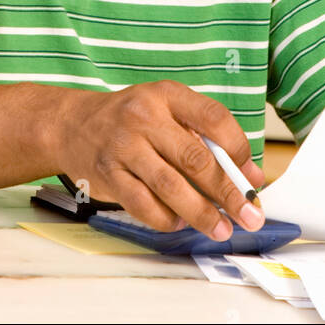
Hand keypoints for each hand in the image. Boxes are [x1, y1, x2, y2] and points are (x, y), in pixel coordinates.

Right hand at [54, 80, 266, 239]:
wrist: (73, 124)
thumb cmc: (130, 119)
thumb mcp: (167, 111)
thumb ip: (207, 137)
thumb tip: (250, 175)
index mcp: (167, 95)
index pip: (214, 118)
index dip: (239, 149)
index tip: (252, 175)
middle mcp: (144, 117)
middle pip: (195, 158)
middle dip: (228, 192)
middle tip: (249, 215)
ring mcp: (124, 146)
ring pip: (170, 186)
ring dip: (201, 213)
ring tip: (221, 229)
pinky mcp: (108, 174)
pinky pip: (143, 204)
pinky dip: (165, 218)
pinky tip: (178, 222)